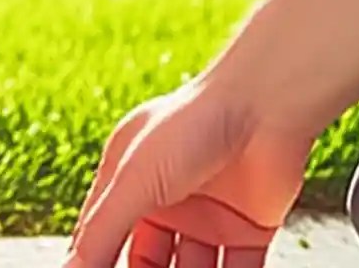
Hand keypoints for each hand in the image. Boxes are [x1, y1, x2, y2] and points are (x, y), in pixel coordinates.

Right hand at [64, 82, 314, 267]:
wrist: (266, 107)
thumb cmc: (193, 124)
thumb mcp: (133, 181)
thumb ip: (101, 232)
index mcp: (128, 178)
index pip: (101, 235)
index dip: (93, 266)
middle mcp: (165, 197)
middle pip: (146, 258)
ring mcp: (207, 213)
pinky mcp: (248, 227)